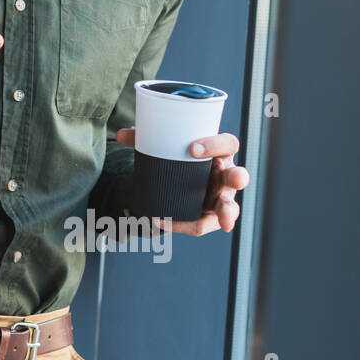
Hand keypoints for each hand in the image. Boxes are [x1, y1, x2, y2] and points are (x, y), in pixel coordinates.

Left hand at [114, 128, 248, 235]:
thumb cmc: (180, 158)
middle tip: (236, 178)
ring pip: (230, 206)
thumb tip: (121, 134)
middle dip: (238, 178)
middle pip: (238, 176)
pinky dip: (183, 225)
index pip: (227, 144)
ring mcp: (221, 198)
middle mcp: (226, 175)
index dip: (215, 145)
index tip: (193, 148)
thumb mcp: (167, 147)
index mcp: (220, 152)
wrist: (179, 180)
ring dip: (229, 213)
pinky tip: (166, 223)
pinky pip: (201, 224)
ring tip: (226, 222)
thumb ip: (144, 139)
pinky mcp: (209, 217)